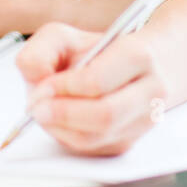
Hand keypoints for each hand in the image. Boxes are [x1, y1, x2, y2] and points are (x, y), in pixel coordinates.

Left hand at [17, 22, 167, 156]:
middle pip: (105, 115)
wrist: (137, 67)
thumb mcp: (63, 37)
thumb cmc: (97, 50)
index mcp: (138, 56)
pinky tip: (60, 121)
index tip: (42, 87)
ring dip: (60, 128)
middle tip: (37, 108)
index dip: (64, 87)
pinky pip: (93, 149)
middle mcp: (150, 91)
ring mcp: (143, 121)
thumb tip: (36, 77)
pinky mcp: (130, 142)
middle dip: (62, 114)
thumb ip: (40, 51)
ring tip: (45, 112)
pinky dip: (67, 137)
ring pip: (96, 138)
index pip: (99, 80)